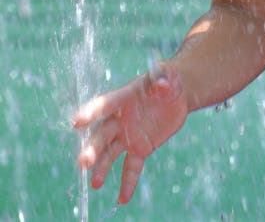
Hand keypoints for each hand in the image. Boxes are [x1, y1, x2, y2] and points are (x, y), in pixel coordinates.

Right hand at [72, 61, 187, 203]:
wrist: (176, 93)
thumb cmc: (167, 79)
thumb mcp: (167, 76)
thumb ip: (162, 79)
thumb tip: (160, 84)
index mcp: (123, 98)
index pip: (104, 105)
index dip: (91, 112)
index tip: (77, 123)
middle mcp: (120, 119)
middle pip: (103, 134)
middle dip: (92, 148)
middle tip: (83, 163)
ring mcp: (128, 135)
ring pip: (111, 153)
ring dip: (102, 167)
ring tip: (96, 183)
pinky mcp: (140, 148)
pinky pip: (131, 167)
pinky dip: (128, 182)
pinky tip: (123, 198)